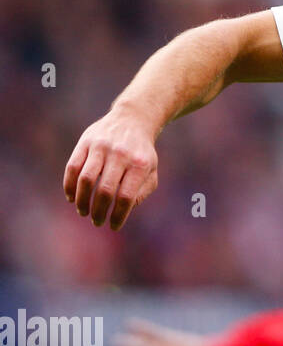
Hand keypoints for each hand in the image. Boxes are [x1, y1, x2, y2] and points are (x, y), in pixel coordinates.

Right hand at [64, 105, 159, 229]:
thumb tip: (125, 209)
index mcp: (139, 164)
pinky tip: (71, 197)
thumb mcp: (151, 170)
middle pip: (105, 190)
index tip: (113, 226)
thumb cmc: (142, 152)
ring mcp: (101, 147)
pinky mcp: (85, 142)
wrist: (133, 119)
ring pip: (85, 180)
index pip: (126, 196)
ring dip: (82, 201)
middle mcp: (120, 155)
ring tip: (83, 211)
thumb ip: (142, 191)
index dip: (118, 215)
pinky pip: (73, 167)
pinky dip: (69, 185)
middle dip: (99, 211)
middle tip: (97, 221)